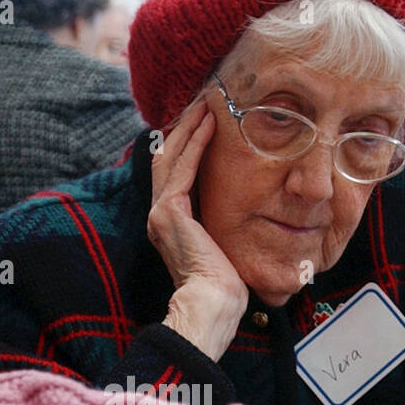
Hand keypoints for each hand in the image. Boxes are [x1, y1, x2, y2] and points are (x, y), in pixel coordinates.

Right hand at [148, 98, 247, 359]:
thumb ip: (222, 222)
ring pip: (171, 157)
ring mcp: (160, 213)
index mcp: (168, 223)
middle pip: (166, 158)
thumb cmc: (226, 283)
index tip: (205, 122)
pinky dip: (195, 143)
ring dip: (189, 128)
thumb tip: (246, 209)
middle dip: (184, 128)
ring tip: (206, 104)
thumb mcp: (224, 243)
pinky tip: (209, 125)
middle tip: (204, 102)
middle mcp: (159, 215)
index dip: (186, 144)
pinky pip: (183, 168)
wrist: (213, 303)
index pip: (174, 173)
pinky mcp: (170, 211)